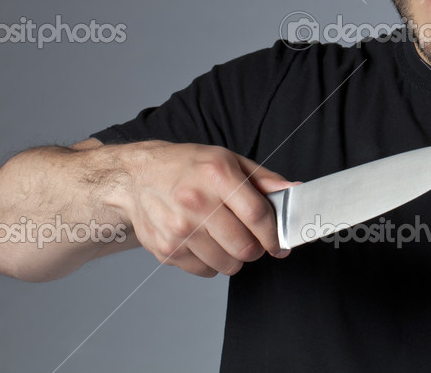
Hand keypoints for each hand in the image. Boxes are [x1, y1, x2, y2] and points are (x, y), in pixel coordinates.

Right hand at [113, 141, 293, 276]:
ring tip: (225, 239)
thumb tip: (294, 191)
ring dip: (234, 258)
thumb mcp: (227, 159)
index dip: (274, 234)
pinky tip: (204, 242)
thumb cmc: (186, 167)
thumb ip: (263, 178)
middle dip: (256, 249)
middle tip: (252, 241)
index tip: (279, 242)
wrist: (136, 177)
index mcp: (216, 175)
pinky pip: (205, 271)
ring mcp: (179, 229)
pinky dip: (212, 262)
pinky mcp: (167, 250)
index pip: (258, 215)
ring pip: (227, 265)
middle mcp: (196, 202)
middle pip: (245, 247)